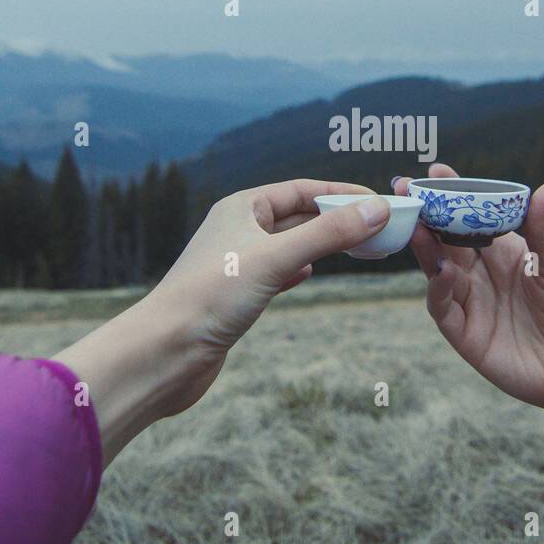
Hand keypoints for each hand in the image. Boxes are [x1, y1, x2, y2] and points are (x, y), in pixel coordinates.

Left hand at [56, 179, 389, 463]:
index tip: (378, 202)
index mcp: (241, 208)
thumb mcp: (277, 259)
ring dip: (322, 244)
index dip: (342, 193)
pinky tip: (310, 274)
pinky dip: (299, 269)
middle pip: (299, 215)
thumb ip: (329, 234)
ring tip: (358, 248)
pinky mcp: (236, 295)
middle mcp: (237, 229)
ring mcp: (236, 263)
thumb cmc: (210, 298)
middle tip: (378, 228)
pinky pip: (277, 272)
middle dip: (337, 220)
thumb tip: (377, 211)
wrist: (165, 353)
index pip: (302, 190)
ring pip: (290, 245)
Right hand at [393, 164, 543, 423]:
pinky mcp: (466, 334)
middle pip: (445, 240)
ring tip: (418, 225)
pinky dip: (439, 287)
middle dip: (425, 215)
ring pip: (437, 269)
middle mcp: (482, 275)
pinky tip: (443, 270)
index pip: (471, 218)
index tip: (436, 172)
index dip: (453, 196)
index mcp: (504, 252)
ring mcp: (472, 304)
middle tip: (407, 190)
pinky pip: (444, 306)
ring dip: (425, 247)